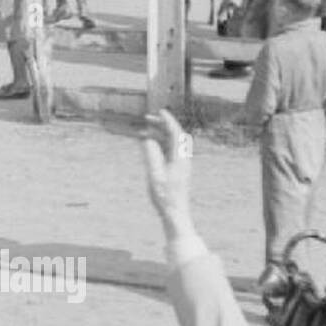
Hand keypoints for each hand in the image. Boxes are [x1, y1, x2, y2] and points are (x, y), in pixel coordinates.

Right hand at [141, 110, 192, 233]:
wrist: (175, 213)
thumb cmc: (165, 197)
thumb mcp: (155, 176)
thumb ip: (151, 156)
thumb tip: (146, 138)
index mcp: (180, 159)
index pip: (176, 133)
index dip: (168, 121)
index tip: (160, 111)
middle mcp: (182, 159)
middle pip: (174, 136)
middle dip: (161, 125)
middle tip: (147, 119)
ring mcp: (180, 164)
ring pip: (170, 143)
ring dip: (158, 134)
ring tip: (143, 131)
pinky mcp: (176, 169)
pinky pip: (168, 151)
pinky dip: (158, 144)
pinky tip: (147, 145)